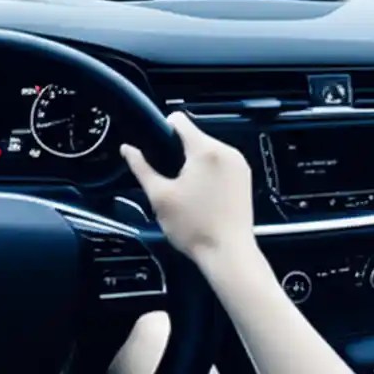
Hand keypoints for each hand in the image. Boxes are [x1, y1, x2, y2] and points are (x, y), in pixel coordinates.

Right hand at [120, 112, 255, 269]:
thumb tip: (127, 149)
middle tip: (170, 181)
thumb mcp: (160, 197)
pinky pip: (221, 163)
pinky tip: (202, 196)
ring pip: (208, 150)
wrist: (228, 254)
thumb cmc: (194, 227)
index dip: (162, 130)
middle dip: (179, 153)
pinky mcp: (245, 177)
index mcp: (205, 150)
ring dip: (194, 163)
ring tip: (186, 192)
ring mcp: (239, 164)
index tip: (156, 151)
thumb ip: (141, 168)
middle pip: (194, 137)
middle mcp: (227, 151)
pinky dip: (209, 172)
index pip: (179, 120)